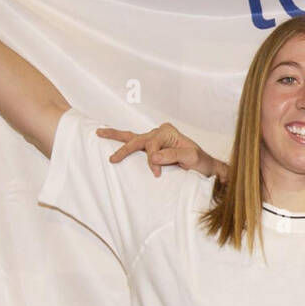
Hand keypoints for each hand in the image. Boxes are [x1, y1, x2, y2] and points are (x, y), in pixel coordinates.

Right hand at [95, 123, 226, 179]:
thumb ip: (172, 156)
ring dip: (116, 136)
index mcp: (168, 132)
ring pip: (133, 137)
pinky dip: (124, 143)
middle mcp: (160, 133)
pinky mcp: (153, 147)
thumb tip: (153, 156)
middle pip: (138, 138)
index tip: (157, 173)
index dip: (152, 159)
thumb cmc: (200, 161)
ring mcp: (155, 139)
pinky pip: (137, 145)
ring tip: (99, 132)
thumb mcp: (190, 158)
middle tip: (113, 158)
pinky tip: (111, 139)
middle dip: (124, 147)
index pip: (152, 144)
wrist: (205, 165)